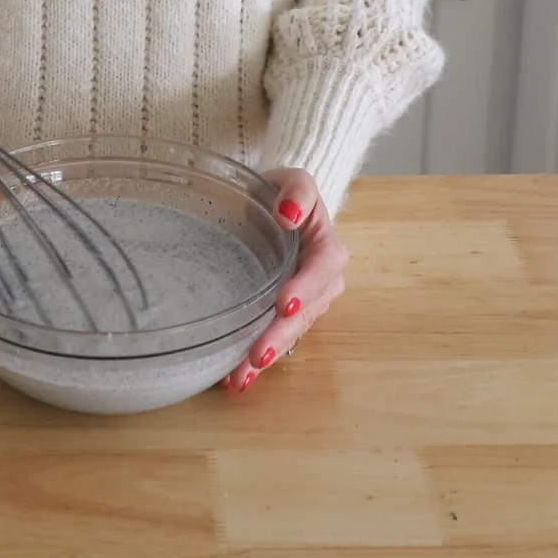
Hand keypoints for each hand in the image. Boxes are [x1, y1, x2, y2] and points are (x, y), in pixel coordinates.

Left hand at [221, 167, 347, 395]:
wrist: (272, 209)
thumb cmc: (282, 193)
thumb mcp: (293, 179)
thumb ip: (298, 189)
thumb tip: (289, 213)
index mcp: (325, 245)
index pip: (324, 267)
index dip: (307, 286)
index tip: (283, 304)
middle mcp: (319, 280)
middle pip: (306, 311)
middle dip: (281, 335)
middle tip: (256, 356)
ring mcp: (302, 302)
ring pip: (290, 332)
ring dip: (267, 356)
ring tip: (240, 379)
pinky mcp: (281, 316)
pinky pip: (274, 339)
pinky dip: (252, 360)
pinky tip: (232, 378)